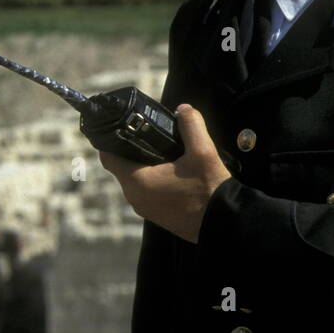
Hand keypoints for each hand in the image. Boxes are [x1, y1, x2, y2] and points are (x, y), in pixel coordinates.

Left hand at [98, 103, 231, 243]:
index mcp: (138, 182)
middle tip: (152, 135)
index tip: (123, 128)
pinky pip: (148, 193)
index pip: (109, 157)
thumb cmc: (210, 190)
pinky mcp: (158, 216)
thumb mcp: (204, 151)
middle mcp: (135, 198)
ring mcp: (146, 210)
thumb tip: (183, 109)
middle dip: (134, 151)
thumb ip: (191, 125)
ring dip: (146, 167)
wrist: (224, 223)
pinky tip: (175, 173)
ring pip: (136, 181)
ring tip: (167, 153)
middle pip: (123, 168)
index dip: (112, 140)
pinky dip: (155, 181)